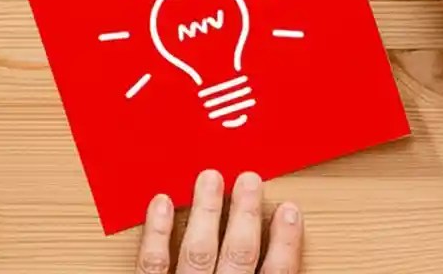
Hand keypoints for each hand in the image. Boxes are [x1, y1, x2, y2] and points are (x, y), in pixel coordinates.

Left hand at [135, 170, 302, 273]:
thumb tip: (281, 257)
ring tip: (210, 178)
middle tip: (249, 179)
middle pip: (238, 254)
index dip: (286, 242)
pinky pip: (152, 265)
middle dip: (244, 214)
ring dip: (206, 212)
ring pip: (197, 252)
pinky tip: (161, 204)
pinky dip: (157, 234)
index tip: (290, 210)